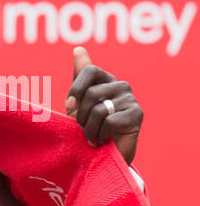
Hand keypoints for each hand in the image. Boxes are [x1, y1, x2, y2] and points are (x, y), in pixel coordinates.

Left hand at [65, 46, 142, 164]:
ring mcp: (130, 99)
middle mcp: (120, 85)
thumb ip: (79, 79)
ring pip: (98, 109)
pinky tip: (103, 140)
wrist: (105, 157)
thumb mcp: (79, 104)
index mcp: (105, 80)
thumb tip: (78, 49)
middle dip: (80, 116)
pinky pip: (108, 121)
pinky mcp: (137, 114)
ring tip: (93, 136)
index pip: (89, 70)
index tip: (69, 106)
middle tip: (84, 128)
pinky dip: (100, 134)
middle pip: (91, 94)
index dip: (75, 88)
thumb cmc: (89, 129)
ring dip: (89, 129)